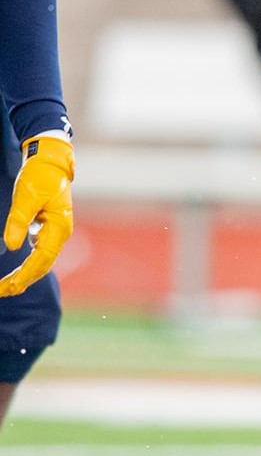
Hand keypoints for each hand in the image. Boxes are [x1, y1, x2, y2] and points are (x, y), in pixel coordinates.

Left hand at [0, 134, 73, 296]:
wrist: (51, 163)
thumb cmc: (40, 177)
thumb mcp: (25, 197)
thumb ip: (18, 222)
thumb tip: (10, 248)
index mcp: (58, 229)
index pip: (40, 259)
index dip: (23, 275)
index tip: (7, 286)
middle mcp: (59, 235)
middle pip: (43, 265)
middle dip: (23, 281)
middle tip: (3, 292)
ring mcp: (55, 233)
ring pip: (41, 262)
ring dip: (25, 276)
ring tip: (8, 288)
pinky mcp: (48, 230)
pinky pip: (39, 254)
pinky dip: (28, 266)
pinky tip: (17, 273)